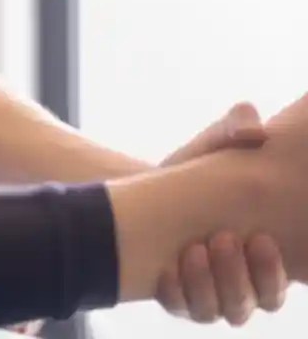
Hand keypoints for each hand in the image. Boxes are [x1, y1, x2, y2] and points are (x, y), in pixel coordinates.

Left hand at [155, 103, 287, 325]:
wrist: (145, 190)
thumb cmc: (195, 169)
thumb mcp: (213, 144)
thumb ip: (235, 128)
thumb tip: (254, 131)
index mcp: (269, 250)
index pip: (296, 276)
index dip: (284, 270)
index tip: (264, 239)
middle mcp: (248, 279)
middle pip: (267, 299)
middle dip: (252, 274)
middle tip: (226, 238)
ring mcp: (215, 293)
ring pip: (230, 311)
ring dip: (215, 284)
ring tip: (195, 249)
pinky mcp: (181, 298)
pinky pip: (187, 310)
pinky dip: (179, 294)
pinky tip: (167, 269)